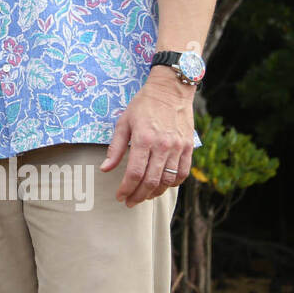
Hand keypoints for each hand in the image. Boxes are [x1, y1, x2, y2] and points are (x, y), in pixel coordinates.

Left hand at [100, 75, 194, 206]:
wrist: (170, 90)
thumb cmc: (143, 105)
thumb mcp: (123, 122)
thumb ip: (115, 148)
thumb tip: (105, 169)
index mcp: (144, 139)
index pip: (135, 173)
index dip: (126, 188)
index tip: (120, 196)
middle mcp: (163, 145)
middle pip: (151, 181)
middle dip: (138, 195)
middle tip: (130, 202)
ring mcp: (178, 147)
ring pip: (168, 180)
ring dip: (155, 193)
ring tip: (144, 196)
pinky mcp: (188, 147)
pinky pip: (182, 173)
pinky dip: (173, 184)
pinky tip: (162, 186)